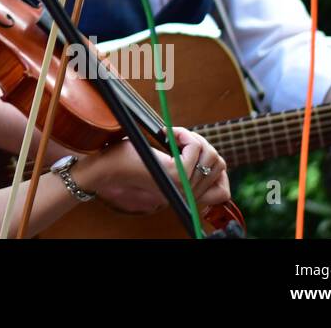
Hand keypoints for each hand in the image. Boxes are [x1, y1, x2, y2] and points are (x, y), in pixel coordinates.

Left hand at [77, 127, 230, 215]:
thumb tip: (211, 154)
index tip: (194, 150)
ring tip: (174, 136)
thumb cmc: (131, 159)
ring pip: (211, 155)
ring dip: (194, 139)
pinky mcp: (174, 173)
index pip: (223, 192)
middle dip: (202, 144)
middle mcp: (187, 195)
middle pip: (219, 165)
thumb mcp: (165, 166)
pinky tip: (169, 134)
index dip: (215, 168)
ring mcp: (182, 186)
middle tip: (178, 138)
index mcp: (187, 195)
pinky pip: (196, 148)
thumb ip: (188, 166)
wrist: (107, 164)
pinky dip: (185, 135)